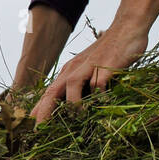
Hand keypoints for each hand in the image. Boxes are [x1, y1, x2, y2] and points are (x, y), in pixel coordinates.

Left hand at [28, 21, 147, 125]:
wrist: (127, 28)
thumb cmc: (107, 53)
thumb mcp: (88, 70)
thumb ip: (80, 87)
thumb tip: (73, 110)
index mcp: (68, 72)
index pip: (48, 94)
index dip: (38, 111)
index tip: (32, 129)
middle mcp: (74, 69)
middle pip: (53, 91)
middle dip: (44, 112)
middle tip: (40, 131)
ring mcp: (89, 67)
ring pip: (72, 86)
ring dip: (72, 104)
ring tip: (76, 119)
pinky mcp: (106, 66)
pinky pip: (98, 84)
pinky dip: (99, 96)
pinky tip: (103, 104)